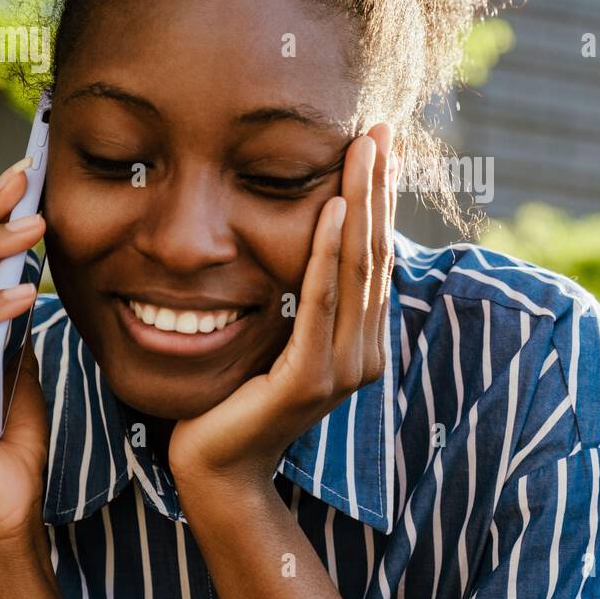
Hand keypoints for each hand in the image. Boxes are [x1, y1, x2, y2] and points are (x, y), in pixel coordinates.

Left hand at [168, 122, 397, 490]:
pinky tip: (330, 210)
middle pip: (374, 253)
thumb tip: (315, 238)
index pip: (376, 255)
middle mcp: (364, 353)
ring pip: (355, 269)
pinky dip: (325, 254)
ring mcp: (342, 369)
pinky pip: (318, 303)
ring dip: (360, 204)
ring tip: (361, 152)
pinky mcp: (309, 380)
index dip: (381, 199)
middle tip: (380, 131)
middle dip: (378, 188)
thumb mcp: (283, 337)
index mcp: (363, 341)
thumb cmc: (241, 397)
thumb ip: (308, 298)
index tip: (379, 145)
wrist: (218, 466)